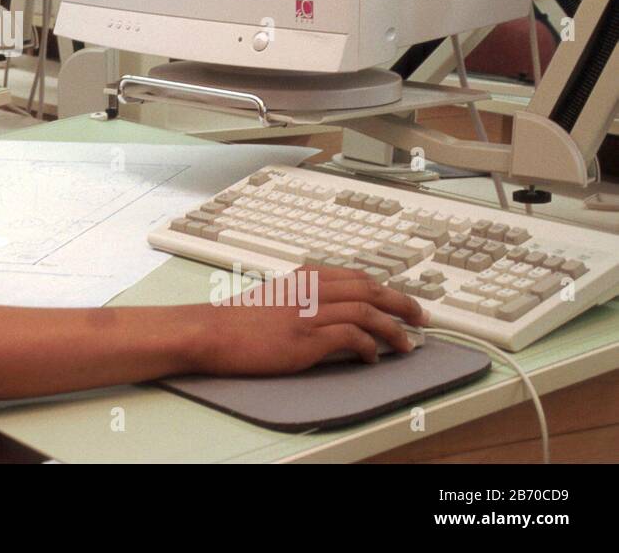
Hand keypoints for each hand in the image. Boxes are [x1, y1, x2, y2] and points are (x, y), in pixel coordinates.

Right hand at [189, 266, 428, 374]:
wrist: (212, 331)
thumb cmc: (238, 319)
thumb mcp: (275, 295)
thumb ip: (303, 293)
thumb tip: (328, 305)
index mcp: (305, 276)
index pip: (357, 275)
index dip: (386, 287)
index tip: (401, 299)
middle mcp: (311, 289)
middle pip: (371, 288)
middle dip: (402, 302)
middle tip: (421, 317)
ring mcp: (310, 312)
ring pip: (367, 311)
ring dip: (394, 328)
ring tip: (407, 343)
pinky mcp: (306, 338)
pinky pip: (351, 337)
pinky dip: (369, 347)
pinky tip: (373, 357)